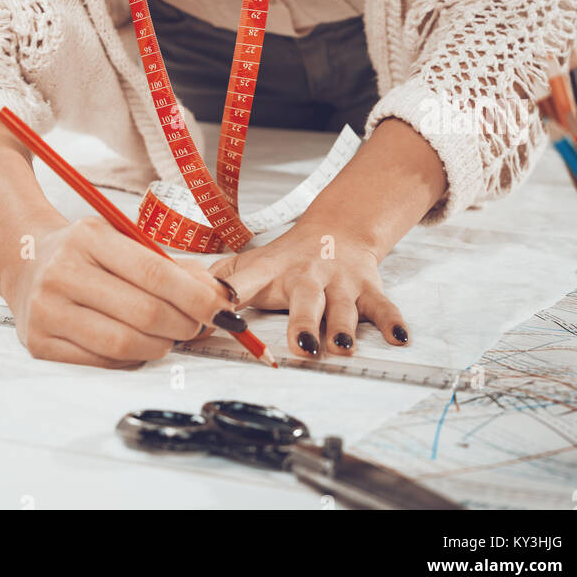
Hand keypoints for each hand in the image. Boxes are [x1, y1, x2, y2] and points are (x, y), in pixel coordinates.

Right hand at [2, 216, 231, 368]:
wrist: (26, 261)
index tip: (222, 309)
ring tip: (169, 336)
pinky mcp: (38, 343)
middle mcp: (63, 272)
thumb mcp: (122, 241)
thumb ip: (169, 267)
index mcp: (89, 237)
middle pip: (144, 313)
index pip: (155, 273)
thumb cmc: (86, 253)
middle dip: (184, 324)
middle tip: (198, 326)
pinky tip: (138, 345)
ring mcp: (47, 309)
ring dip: (160, 345)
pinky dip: (131, 358)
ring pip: (123, 344)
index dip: (196, 296)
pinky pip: (102, 362)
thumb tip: (218, 296)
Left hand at [209, 219, 409, 359]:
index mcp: (272, 271)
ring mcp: (339, 283)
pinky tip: (400, 337)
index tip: (217, 306)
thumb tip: (176, 294)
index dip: (229, 293)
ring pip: (343, 308)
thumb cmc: (286, 260)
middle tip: (300, 347)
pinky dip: (392, 321)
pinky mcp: (368, 288)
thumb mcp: (251, 264)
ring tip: (342, 347)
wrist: (337, 229)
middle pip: (304, 301)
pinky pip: (383, 306)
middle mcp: (307, 276)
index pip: (245, 280)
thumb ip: (218, 279)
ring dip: (343, 328)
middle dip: (303, 323)